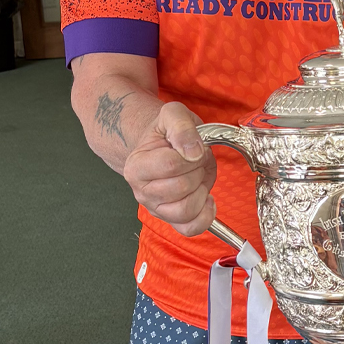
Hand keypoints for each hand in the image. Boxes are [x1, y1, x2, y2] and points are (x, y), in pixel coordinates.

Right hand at [122, 101, 219, 236]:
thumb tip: (193, 151)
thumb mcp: (173, 115)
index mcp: (136, 165)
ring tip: (197, 176)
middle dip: (197, 170)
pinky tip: (207, 198)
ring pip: (186, 210)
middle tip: (195, 161)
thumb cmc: (167, 134)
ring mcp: (156, 208)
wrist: (162, 146)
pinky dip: (205, 216)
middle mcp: (141, 191)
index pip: (170, 164)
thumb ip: (182, 127)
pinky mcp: (171, 219)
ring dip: (201, 190)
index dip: (192, 154)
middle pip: (181, 187)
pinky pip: (190, 228)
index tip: (193, 147)